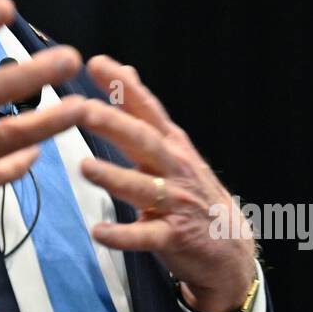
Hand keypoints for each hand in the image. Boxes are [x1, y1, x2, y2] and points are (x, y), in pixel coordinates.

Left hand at [77, 56, 256, 311]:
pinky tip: (99, 232)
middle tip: (82, 110)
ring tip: (85, 167)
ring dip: (114, 176)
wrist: (229, 247)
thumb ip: (143, 113)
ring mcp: (176, 202)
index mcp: (171, 144)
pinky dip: (123, 235)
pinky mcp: (173, 237)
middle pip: (143, 142)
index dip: (123, 86)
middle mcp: (175, 168)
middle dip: (114, 124)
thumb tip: (125, 70)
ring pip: (143, 187)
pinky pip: (145, 236)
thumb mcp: (173, 147)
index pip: (146, 109)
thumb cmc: (191, 191)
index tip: (95, 63)